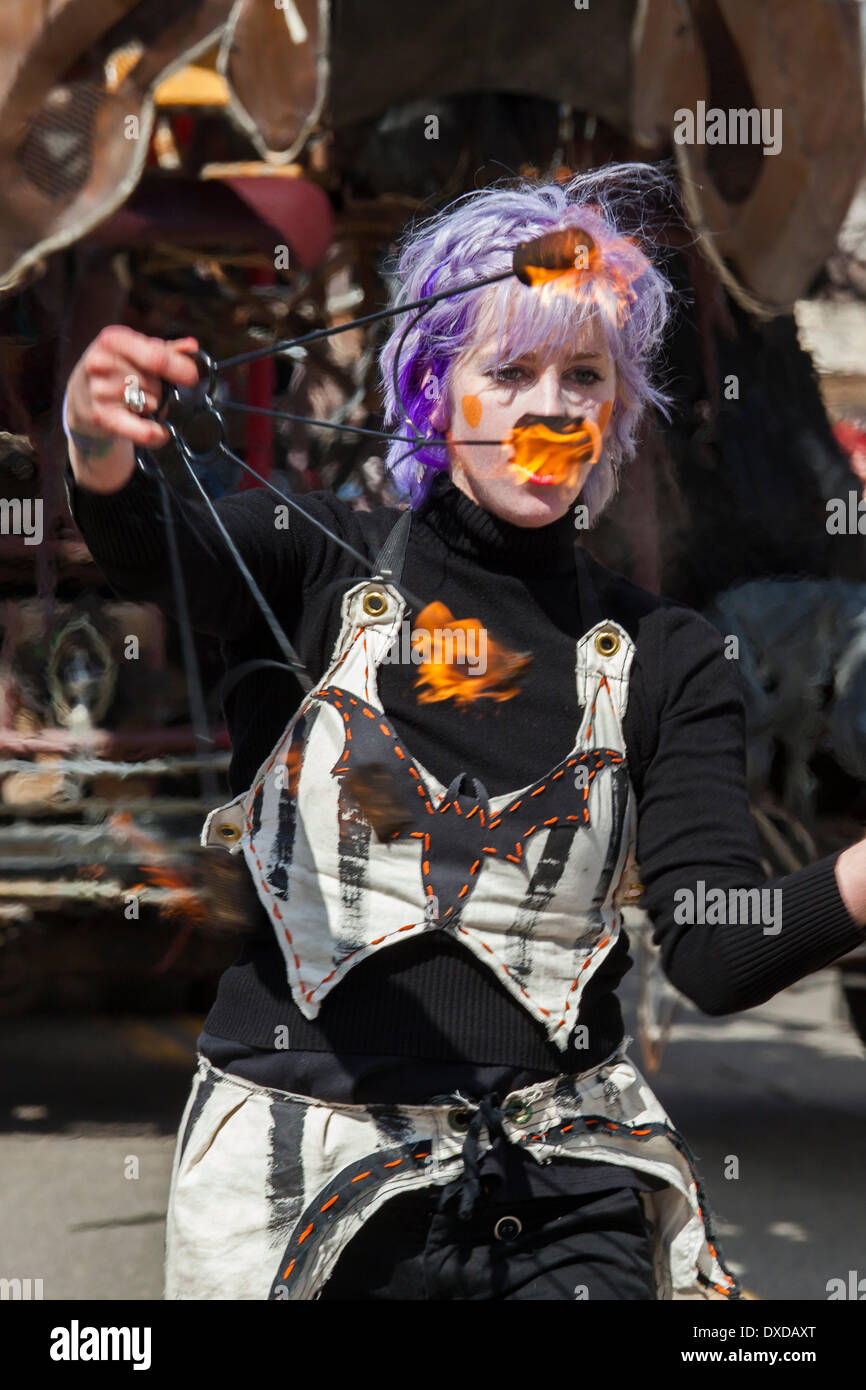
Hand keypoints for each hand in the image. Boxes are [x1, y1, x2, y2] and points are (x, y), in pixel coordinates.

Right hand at [65, 326, 201, 452]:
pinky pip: (137, 429)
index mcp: (113, 339)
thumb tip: (191, 347)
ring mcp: (98, 390)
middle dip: (160, 388)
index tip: (192, 377)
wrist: (81, 395)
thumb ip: (166, 350)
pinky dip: (153, 433)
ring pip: (149, 403)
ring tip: (136, 400)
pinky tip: (160, 432)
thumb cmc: (116, 368)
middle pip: (154, 382)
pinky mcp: (100, 416)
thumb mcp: (136, 351)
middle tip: (148, 387)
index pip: (156, 357)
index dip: (179, 368)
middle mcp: (100, 361)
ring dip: (152, 405)